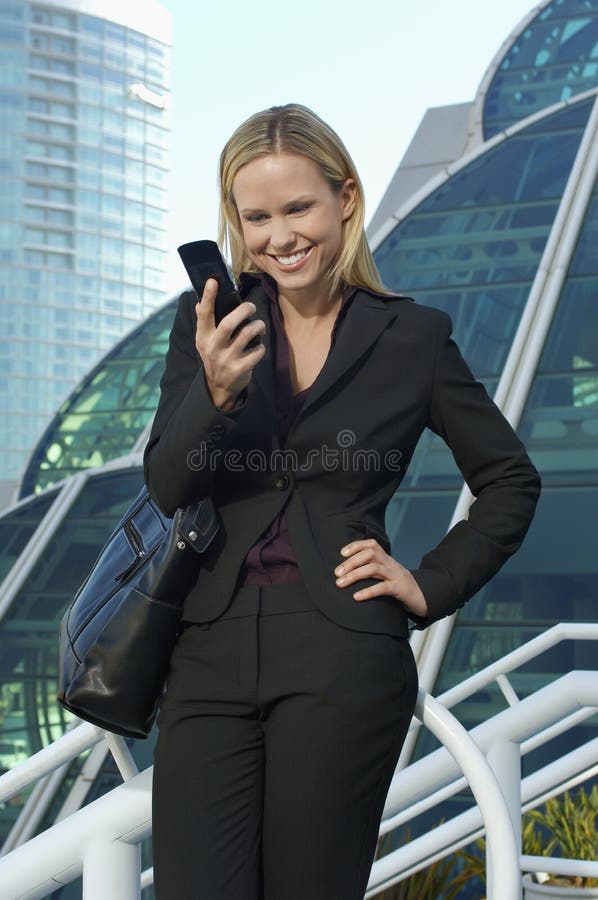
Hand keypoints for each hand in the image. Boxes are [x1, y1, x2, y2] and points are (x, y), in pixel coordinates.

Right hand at [195, 277, 266, 407]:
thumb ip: (203, 322)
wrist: (218, 388)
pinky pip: (257, 351)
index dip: (208, 296)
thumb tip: (199, 301)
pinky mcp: (240, 369)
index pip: (204, 314)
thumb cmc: (214, 357)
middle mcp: (213, 347)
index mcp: (203, 337)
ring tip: (260, 326)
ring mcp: (226, 359)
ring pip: (247, 334)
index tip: (213, 280)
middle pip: (228, 323)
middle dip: (243, 310)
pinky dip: (261, 346)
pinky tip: (258, 346)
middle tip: (251, 307)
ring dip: (258, 326)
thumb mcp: (204, 341)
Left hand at [334, 539, 428, 617]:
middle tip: (337, 573)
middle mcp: (391, 564)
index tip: (342, 553)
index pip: (371, 544)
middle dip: (351, 562)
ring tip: (340, 583)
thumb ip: (372, 570)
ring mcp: (396, 575)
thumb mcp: (386, 575)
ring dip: (354, 575)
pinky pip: (383, 588)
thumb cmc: (398, 586)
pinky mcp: (400, 589)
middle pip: (370, 554)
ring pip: (374, 569)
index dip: (356, 546)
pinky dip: (368, 591)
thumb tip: (347, 572)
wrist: (422, 598)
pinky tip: (356, 597)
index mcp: (386, 559)